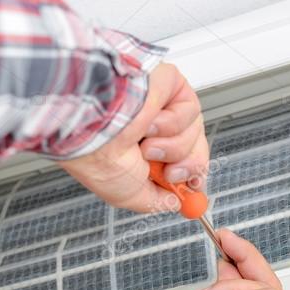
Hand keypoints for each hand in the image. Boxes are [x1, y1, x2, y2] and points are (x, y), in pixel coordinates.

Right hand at [59, 63, 208, 212]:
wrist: (95, 127)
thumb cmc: (101, 156)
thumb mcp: (127, 195)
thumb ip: (154, 200)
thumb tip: (174, 203)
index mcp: (141, 152)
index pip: (180, 164)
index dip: (190, 178)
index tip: (193, 190)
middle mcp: (152, 130)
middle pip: (194, 151)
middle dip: (187, 167)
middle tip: (170, 172)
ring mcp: (161, 107)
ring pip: (193, 135)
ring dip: (173, 147)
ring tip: (147, 145)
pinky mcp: (169, 86)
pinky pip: (190, 111)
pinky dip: (172, 123)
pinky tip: (149, 123)